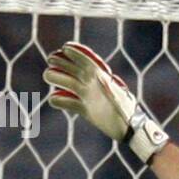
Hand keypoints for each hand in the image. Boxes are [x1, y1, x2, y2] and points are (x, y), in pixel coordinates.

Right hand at [44, 41, 168, 163]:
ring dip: (57, 78)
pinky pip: (70, 103)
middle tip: (51, 60)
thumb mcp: (115, 94)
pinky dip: (61, 101)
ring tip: (48, 76)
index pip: (85, 60)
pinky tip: (53, 100)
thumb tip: (98, 75)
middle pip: (72, 69)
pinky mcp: (87, 110)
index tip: (65, 48)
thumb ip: (104, 84)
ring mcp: (88, 97)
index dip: (75, 52)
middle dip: (60, 62)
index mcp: (100, 77)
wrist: (131, 129)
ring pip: (68, 83)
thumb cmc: (126, 110)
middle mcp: (92, 84)